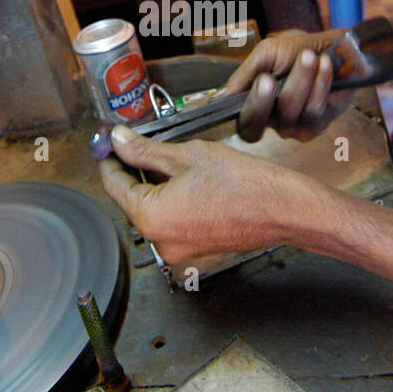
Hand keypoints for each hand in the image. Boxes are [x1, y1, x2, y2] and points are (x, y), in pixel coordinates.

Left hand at [98, 125, 310, 265]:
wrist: (283, 209)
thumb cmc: (242, 183)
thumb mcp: (186, 155)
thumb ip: (145, 150)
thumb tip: (118, 141)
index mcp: (150, 218)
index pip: (114, 185)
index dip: (109, 158)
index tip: (109, 141)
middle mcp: (159, 241)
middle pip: (131, 200)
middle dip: (132, 171)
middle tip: (136, 143)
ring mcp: (178, 250)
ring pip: (151, 211)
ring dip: (152, 185)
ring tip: (166, 157)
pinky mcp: (195, 250)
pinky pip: (171, 222)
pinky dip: (171, 201)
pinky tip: (185, 180)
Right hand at [218, 30, 353, 141]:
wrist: (336, 48)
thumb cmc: (297, 51)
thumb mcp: (266, 54)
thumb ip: (243, 75)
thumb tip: (221, 97)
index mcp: (252, 105)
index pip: (236, 121)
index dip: (237, 112)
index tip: (247, 88)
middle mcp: (269, 121)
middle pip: (254, 126)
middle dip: (261, 101)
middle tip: (268, 78)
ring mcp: (292, 127)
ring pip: (288, 112)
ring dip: (300, 79)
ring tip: (309, 56)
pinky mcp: (317, 126)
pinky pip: (313, 110)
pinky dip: (320, 83)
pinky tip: (324, 65)